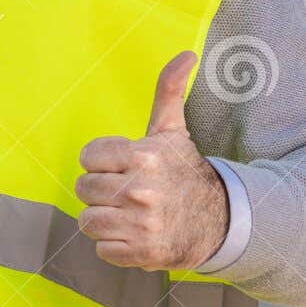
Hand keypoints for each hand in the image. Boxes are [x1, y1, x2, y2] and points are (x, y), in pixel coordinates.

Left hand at [74, 50, 228, 270]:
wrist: (221, 221)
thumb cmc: (185, 172)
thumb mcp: (173, 131)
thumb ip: (169, 90)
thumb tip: (187, 53)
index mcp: (143, 156)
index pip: (88, 156)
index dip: (99, 162)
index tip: (119, 166)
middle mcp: (140, 189)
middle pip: (84, 189)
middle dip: (100, 191)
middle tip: (124, 192)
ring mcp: (140, 224)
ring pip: (88, 220)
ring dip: (104, 220)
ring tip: (127, 214)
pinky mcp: (141, 253)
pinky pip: (102, 249)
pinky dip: (114, 246)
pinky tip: (134, 235)